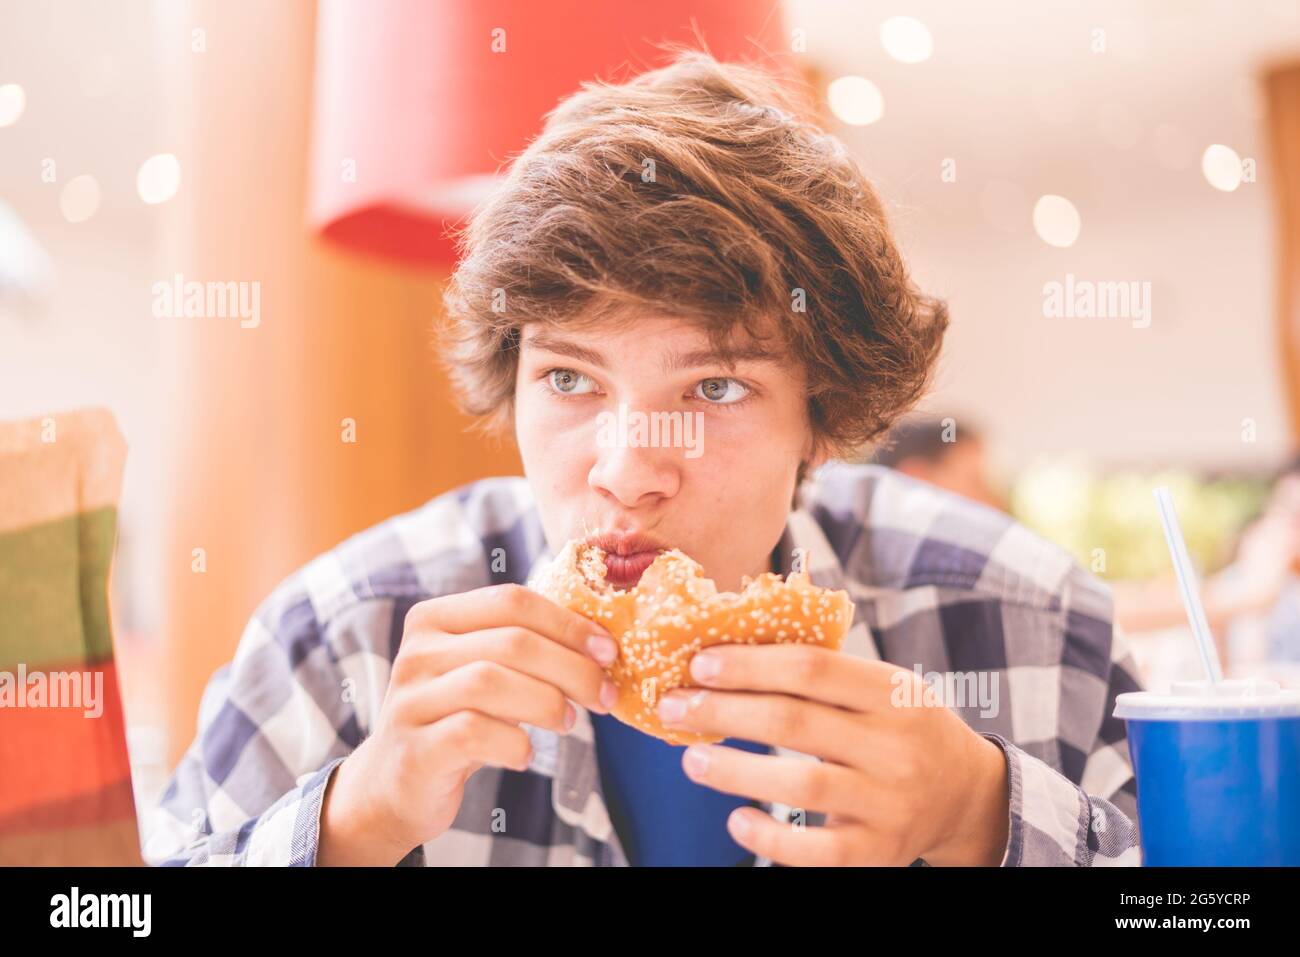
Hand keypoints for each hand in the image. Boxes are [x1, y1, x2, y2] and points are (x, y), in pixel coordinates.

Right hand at [318, 584, 620, 865]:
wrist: (396, 786)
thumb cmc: (456, 719)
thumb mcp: (482, 672)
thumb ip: (524, 649)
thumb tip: (601, 646)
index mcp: (435, 618)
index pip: (512, 601)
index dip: (568, 623)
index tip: (609, 651)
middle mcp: (417, 652)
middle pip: (511, 642)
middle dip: (572, 667)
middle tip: (606, 695)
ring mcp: (411, 700)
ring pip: (491, 681)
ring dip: (547, 702)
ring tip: (569, 721)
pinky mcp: (415, 749)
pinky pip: (473, 732)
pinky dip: (513, 742)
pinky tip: (526, 754)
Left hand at [656, 645, 1009, 865]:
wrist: (967, 795)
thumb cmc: (903, 728)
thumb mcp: (883, 687)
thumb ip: (824, 672)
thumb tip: (727, 652)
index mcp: (894, 692)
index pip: (813, 668)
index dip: (750, 664)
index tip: (699, 664)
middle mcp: (896, 746)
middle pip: (796, 721)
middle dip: (724, 711)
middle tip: (674, 707)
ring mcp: (890, 801)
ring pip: (802, 783)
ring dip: (735, 771)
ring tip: (690, 760)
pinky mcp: (878, 851)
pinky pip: (818, 850)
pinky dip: (772, 837)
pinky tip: (737, 819)